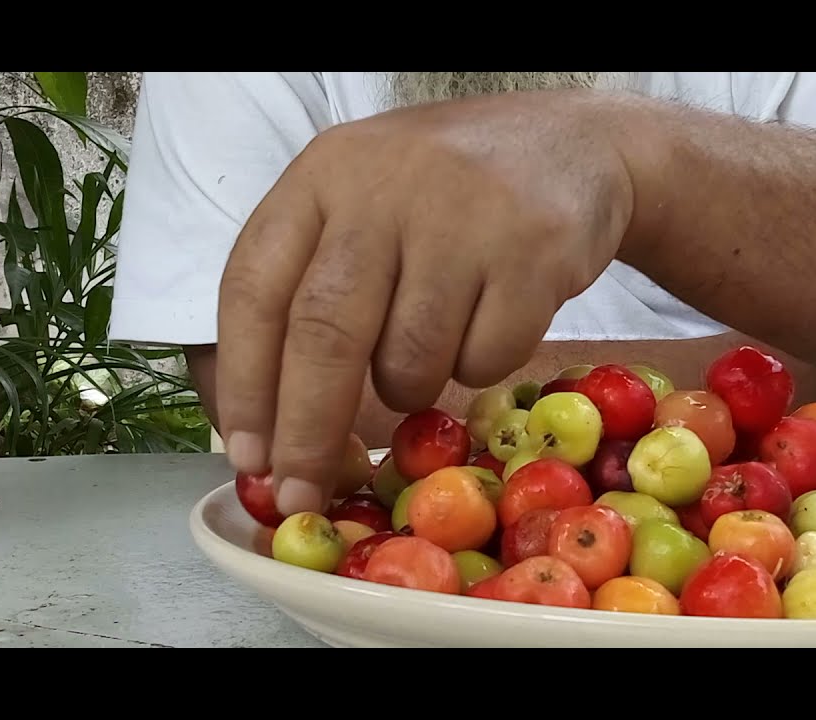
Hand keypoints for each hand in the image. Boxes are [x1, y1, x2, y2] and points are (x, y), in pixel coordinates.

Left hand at [216, 91, 633, 515]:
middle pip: (325, 335)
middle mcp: (383, 187)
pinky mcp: (531, 250)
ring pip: (408, 360)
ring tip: (427, 352)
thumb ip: (312, 289)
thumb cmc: (446, 197)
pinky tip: (490, 320)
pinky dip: (479, 366)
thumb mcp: (363, 206)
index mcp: (323, 174)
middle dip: (308, 431)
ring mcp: (461, 216)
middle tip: (303, 494)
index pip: (256, 289)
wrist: (572, 145)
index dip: (243, 382)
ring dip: (409, 387)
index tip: (249, 455)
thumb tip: (270, 432)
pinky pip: (484, 360)